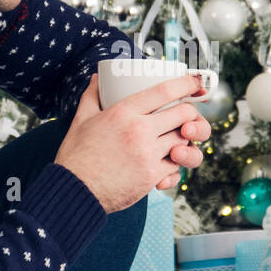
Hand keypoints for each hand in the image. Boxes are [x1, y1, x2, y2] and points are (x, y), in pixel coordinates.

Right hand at [54, 73, 211, 212]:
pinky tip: (167, 161)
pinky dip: (175, 164)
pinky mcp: (152, 176)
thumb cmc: (77, 156)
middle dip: (190, 113)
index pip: (164, 91)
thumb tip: (97, 79)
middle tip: (186, 115)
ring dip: (185, 139)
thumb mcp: (81, 120)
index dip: (186, 84)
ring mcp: (148, 154)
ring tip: (177, 139)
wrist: (75, 191)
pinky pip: (176, 166)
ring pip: (184, 140)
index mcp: (124, 112)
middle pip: (184, 113)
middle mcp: (140, 130)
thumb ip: (91, 96)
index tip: (195, 82)